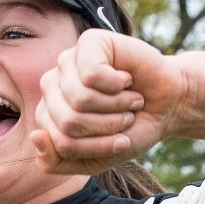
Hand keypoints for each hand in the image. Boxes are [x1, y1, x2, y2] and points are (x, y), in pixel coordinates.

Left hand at [31, 29, 186, 175]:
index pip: (59, 142)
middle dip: (105, 128)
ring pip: (80, 99)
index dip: (94, 147)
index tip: (118, 142)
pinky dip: (117, 85)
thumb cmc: (129, 130)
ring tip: (128, 101)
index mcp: (49, 112)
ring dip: (114, 107)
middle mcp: (53, 84)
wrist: (168, 106)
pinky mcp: (88, 42)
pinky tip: (126, 80)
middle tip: (125, 119)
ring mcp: (68, 61)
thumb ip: (57, 161)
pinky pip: (92, 74)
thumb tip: (36, 136)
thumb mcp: (92, 158)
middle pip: (67, 122)